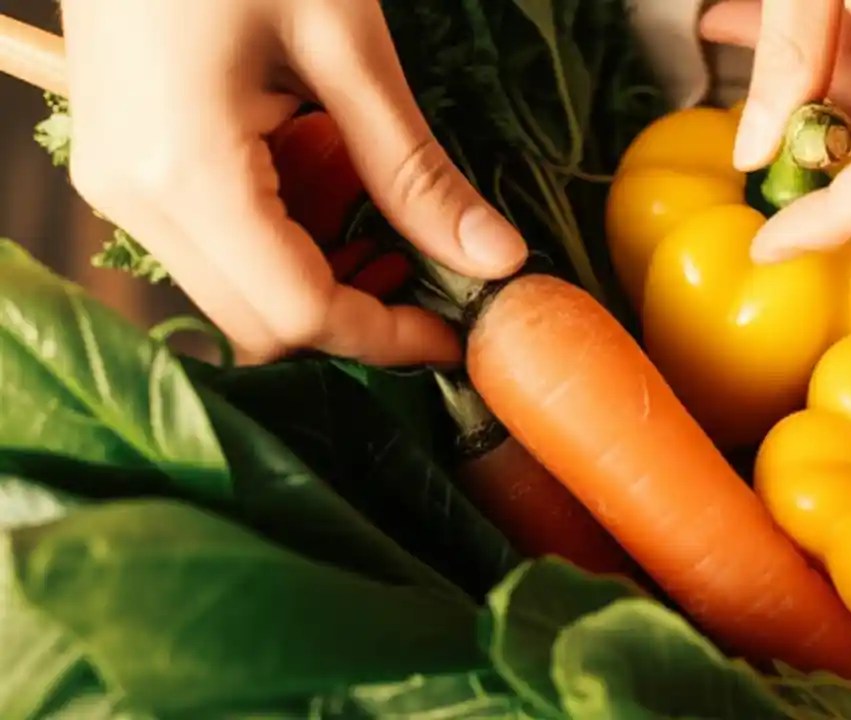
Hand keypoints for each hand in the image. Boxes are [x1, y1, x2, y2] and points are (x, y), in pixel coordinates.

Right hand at [60, 0, 527, 365]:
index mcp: (186, 172)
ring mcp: (120, 184)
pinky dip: (287, 238)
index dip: (387, 340)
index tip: (457, 330)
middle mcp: (136, 198)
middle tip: (434, 277)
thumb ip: (415, 169)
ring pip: (239, 293)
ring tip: (386, 217)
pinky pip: (216, 245)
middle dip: (359, 316)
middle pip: (262, 324)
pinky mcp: (126, 165)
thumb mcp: (346, 45)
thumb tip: (496, 260)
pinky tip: (330, 180)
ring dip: (324, 277)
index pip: (298, 315)